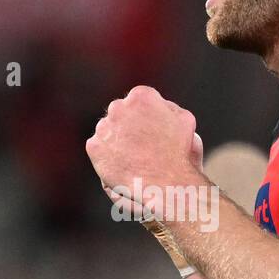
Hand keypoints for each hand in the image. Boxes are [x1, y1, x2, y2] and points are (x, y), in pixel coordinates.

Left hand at [86, 86, 200, 219]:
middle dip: (128, 125)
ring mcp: (104, 127)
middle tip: (142, 145)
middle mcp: (119, 107)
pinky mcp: (94, 147)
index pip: (138, 100)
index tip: (150, 130)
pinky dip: (108, 155)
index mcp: (141, 96)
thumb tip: (157, 105)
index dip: (146, 116)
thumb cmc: (179, 153)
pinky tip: (122, 164)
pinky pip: (99, 148)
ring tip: (134, 158)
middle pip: (121, 112)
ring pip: (108, 130)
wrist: (165, 183)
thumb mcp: (184, 120)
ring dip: (117, 140)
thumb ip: (167, 107)